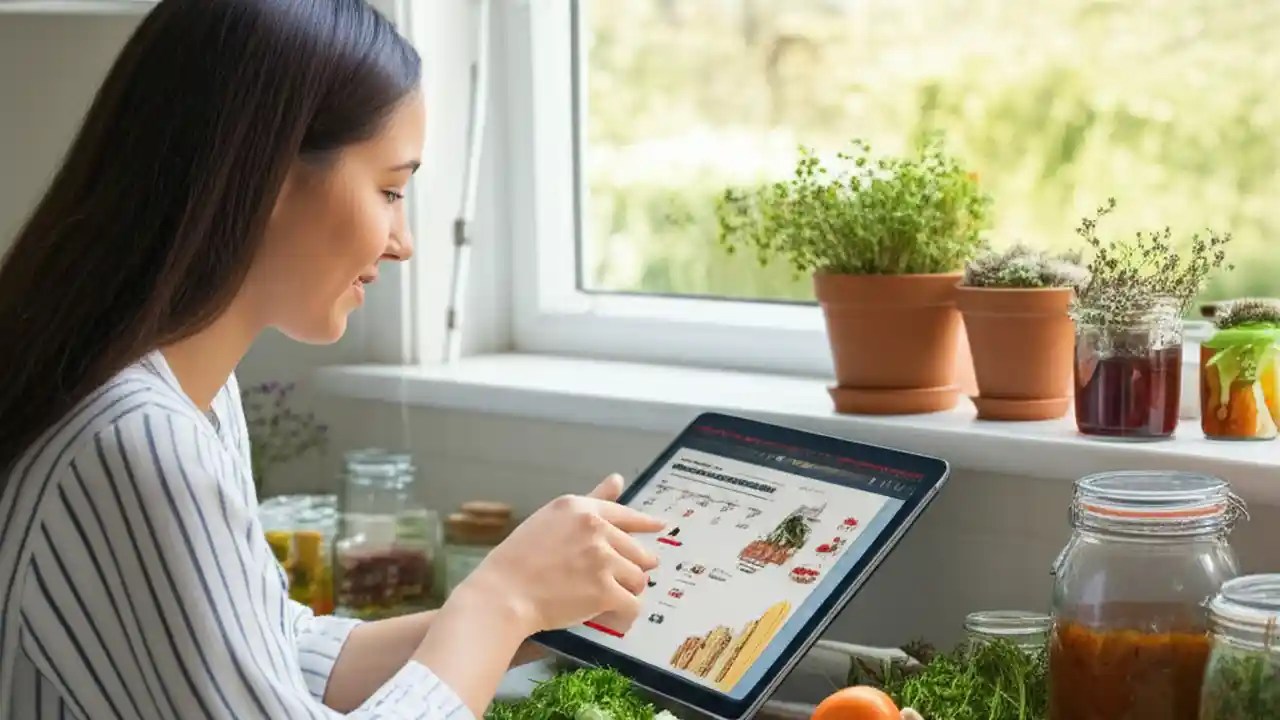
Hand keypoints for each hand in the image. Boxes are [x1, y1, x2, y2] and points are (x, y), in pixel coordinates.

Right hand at [460, 474, 664, 635]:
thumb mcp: (551, 519)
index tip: (660, 526)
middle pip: (636, 551)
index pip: (624, 514)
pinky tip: (616, 618)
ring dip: (626, 592)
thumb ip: (591, 501)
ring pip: (638, 579)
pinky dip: (626, 615)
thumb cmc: (518, 560)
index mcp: (580, 508)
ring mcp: (602, 558)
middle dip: (628, 569)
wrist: (502, 594)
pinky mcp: (605, 589)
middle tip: (611, 582)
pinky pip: (632, 605)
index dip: (645, 523)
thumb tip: (618, 478)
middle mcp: (595, 527)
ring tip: (606, 601)